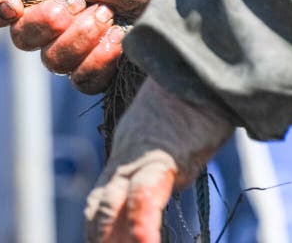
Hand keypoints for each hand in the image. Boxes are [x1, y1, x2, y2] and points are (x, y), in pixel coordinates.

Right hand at [0, 0, 165, 91]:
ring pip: (53, 61)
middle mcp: (50, 28)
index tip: (14, 6)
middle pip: (23, 40)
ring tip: (108, 15)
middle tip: (80, 0)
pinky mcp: (97, 74)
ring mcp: (73, 53)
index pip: (1, 11)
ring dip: (82, 35)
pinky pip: (82, 79)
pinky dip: (100, 58)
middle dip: (50, 20)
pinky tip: (118, 40)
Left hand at [84, 80, 233, 241]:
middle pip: (100, 208)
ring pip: (112, 207)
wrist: (196, 65)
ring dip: (110, 239)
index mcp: (125, 155)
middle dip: (98, 238)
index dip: (95, 226)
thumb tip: (172, 171)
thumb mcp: (168, 130)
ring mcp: (139, 158)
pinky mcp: (162, 156)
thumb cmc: (191, 96)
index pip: (100, 199)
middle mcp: (124, 159)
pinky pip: (145, 196)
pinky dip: (142, 223)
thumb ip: (160, 153)